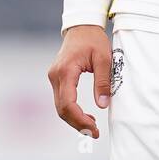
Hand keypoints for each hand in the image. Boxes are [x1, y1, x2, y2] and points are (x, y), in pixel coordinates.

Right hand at [47, 24, 112, 138]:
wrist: (81, 26)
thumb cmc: (93, 40)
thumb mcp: (104, 58)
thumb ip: (103, 81)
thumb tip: (102, 105)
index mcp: (66, 70)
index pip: (68, 103)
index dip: (79, 120)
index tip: (93, 128)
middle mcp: (55, 76)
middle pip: (61, 109)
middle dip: (77, 124)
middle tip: (94, 133)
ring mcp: (54, 77)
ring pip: (60, 107)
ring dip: (74, 119)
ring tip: (92, 126)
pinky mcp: (57, 79)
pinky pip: (61, 100)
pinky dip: (71, 111)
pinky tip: (85, 115)